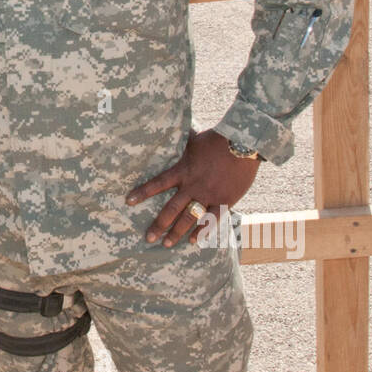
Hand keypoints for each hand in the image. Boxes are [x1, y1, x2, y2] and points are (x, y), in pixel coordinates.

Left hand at [125, 130, 260, 247]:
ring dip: (176, 233)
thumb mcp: (194, 139)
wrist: (242, 145)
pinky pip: (211, 220)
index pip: (157, 184)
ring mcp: (208, 195)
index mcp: (183, 170)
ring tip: (166, 244)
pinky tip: (193, 241)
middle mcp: (193, 186)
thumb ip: (180, 141)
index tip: (129, 201)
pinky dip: (202, 231)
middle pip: (171, 209)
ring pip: (189, 218)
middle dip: (158, 225)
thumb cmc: (217, 140)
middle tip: (148, 238)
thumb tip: (168, 127)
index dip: (142, 193)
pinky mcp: (224, 201)